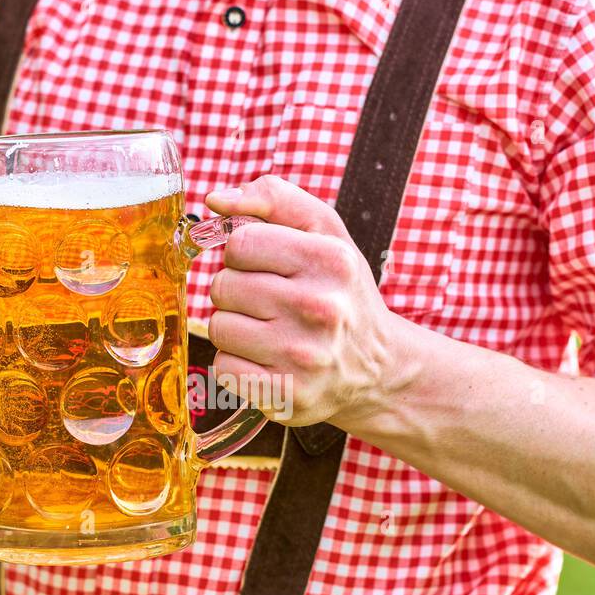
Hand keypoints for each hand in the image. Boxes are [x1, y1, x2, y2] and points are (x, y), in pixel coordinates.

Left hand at [204, 175, 401, 427]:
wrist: (377, 369)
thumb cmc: (340, 293)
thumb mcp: (325, 234)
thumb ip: (275, 199)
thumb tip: (216, 200)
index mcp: (330, 260)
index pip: (240, 243)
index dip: (245, 254)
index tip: (268, 267)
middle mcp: (320, 308)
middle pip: (224, 285)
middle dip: (238, 292)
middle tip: (271, 304)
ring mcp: (303, 356)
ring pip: (219, 327)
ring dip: (235, 329)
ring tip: (271, 333)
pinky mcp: (286, 394)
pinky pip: (223, 367)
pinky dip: (236, 364)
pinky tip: (266, 361)